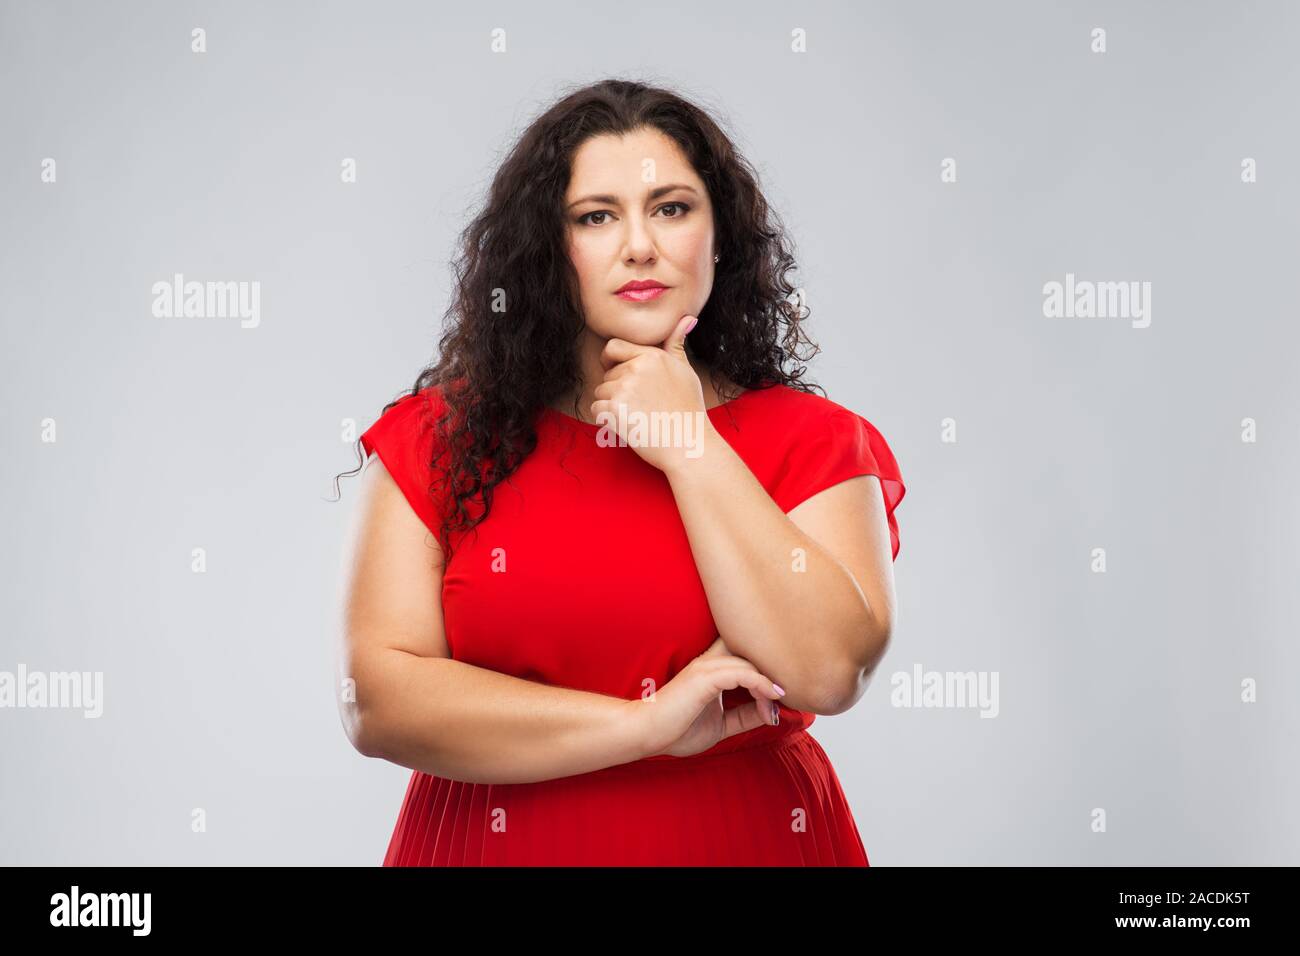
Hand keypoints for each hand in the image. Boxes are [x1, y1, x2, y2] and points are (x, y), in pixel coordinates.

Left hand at [590, 315, 709, 472]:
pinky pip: (596, 409)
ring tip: (636, 415)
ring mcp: (623, 388)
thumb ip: (676, 344)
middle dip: (616, 389)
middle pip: (606, 374)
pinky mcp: (614, 409)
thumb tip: (687, 318)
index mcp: (652, 355)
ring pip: (600, 392)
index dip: (610, 361)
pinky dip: (606, 420)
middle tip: (640, 405)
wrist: (688, 443)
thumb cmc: (689, 409)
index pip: (613, 346)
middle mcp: (636, 367)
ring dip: (611, 405)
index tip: (618, 374)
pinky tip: (628, 425)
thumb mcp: (686, 370)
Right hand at [631, 636, 784, 758]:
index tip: (785, 691)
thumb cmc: (677, 730)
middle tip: (791, 692)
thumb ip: (745, 716)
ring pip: (751, 663)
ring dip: (771, 683)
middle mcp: (710, 662)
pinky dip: (762, 685)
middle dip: (775, 668)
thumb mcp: (721, 724)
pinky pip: (742, 674)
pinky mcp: (704, 678)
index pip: (745, 654)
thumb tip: (772, 713)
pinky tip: (774, 698)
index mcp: (712, 669)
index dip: (768, 666)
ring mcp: (706, 668)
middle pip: (752, 652)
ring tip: (782, 700)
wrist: (647, 735)